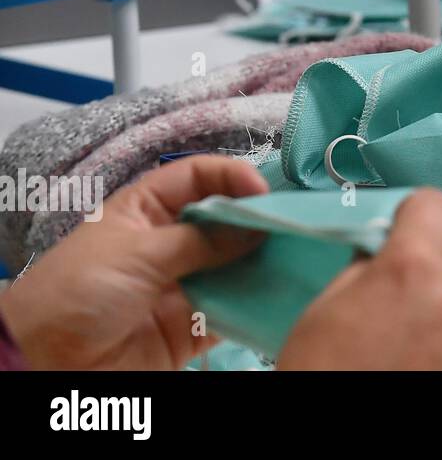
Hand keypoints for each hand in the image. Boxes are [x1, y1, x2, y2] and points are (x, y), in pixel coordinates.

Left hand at [0, 156, 268, 369]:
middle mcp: (168, 243)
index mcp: (146, 210)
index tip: (263, 192)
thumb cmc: (82, 290)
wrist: (47, 363)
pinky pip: (233, 309)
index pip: (197, 178)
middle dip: (255, 222)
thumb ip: (201, 240)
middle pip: (222, 222)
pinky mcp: (192, 326)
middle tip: (289, 226)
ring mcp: (183, 284)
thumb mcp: (138, 253)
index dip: (230, 177)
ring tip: (294, 257)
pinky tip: (280, 294)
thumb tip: (257, 228)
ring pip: (234, 265)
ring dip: (261, 262)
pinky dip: (255, 303)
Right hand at [277, 190, 441, 369]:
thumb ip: (369, 264)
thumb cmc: (321, 376)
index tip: (404, 225)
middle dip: (433, 260)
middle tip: (401, 287)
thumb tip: (387, 246)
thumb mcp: (328, 304)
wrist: (336, 444)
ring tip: (415, 327)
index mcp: (410, 269)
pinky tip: (428, 353)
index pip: (434, 205)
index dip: (414, 213)